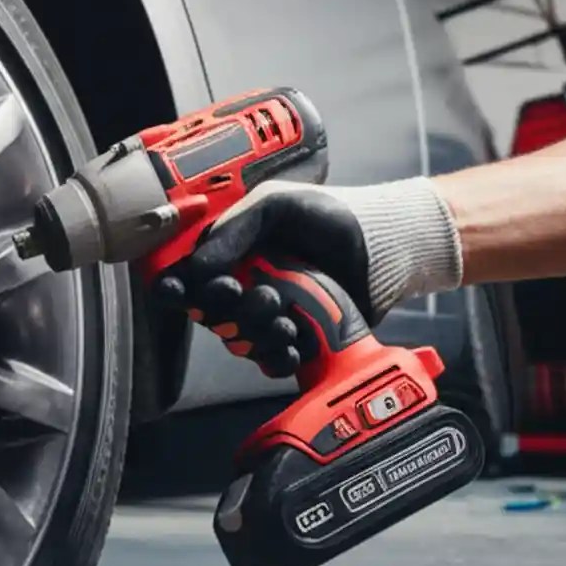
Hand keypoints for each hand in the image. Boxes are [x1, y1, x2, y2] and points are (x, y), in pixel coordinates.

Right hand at [157, 177, 461, 375]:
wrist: (381, 248)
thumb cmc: (328, 215)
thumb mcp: (275, 205)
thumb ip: (233, 230)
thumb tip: (196, 269)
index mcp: (228, 253)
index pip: (186, 279)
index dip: (184, 290)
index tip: (210, 290)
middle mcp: (241, 286)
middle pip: (211, 316)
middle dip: (232, 312)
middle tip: (265, 298)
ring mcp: (265, 316)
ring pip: (238, 341)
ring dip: (257, 336)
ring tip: (287, 322)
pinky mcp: (292, 340)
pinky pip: (269, 360)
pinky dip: (277, 358)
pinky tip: (296, 345)